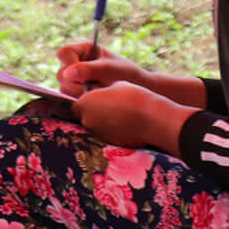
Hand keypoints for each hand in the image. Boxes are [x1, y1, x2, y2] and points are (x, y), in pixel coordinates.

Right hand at [54, 41, 150, 97]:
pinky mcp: (77, 92)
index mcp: (83, 50)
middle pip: (61, 72)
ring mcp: (75, 79)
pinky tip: (95, 98)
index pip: (64, 53)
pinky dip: (80, 99)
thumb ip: (88, 69)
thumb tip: (66, 74)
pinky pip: (69, 97)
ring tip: (98, 92)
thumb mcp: (109, 68)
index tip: (80, 74)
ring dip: (79, 92)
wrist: (138, 90)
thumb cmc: (127, 74)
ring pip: (64, 86)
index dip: (69, 63)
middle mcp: (76, 63)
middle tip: (92, 87)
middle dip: (75, 82)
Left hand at [72, 81, 187, 154]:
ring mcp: (96, 133)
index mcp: (83, 103)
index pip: (77, 105)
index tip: (99, 101)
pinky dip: (112, 131)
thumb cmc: (133, 96)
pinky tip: (125, 126)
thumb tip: (103, 93)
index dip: (88, 103)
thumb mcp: (116, 85)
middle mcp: (85, 120)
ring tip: (120, 117)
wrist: (151, 117)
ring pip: (95, 128)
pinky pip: (106, 135)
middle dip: (94, 114)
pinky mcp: (108, 143)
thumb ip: (104, 91)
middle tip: (110, 110)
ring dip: (103, 124)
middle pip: (84, 118)